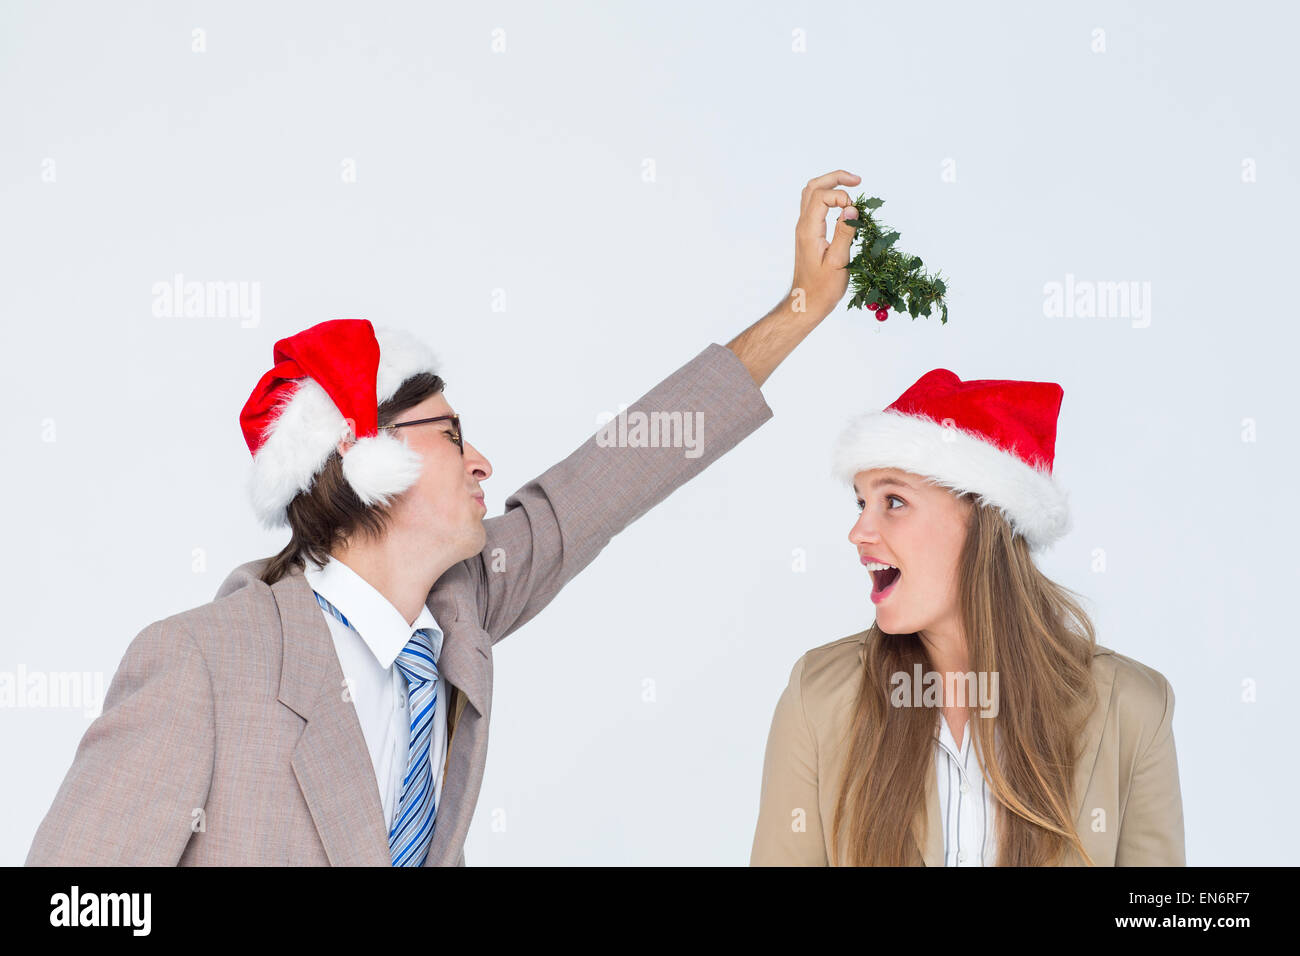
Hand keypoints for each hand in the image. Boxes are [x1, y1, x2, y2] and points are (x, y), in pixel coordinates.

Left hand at [788, 169, 860, 319]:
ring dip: (831, 185)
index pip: (821, 196)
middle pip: (813, 187)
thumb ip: (845, 233)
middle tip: (858, 180)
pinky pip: (815, 206)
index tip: (855, 211)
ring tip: (852, 187)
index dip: (841, 196)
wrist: (806, 302)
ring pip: (811, 194)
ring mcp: (804, 229)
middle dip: (835, 178)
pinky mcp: (809, 234)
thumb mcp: (839, 262)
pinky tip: (844, 206)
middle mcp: (803, 225)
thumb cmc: (823, 288)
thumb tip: (852, 208)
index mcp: (809, 230)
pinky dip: (829, 198)